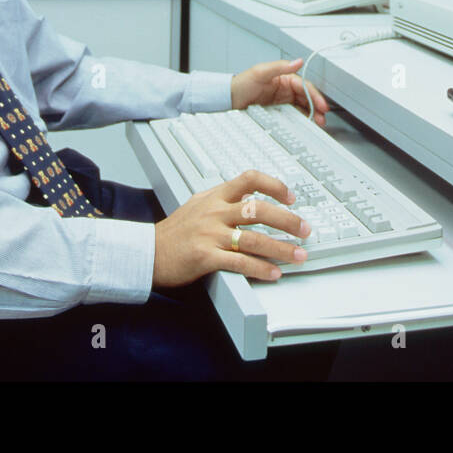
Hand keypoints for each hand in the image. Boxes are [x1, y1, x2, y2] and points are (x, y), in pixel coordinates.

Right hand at [153, 171, 310, 287]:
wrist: (148, 253)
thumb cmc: (174, 232)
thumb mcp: (198, 204)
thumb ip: (224, 200)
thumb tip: (252, 196)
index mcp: (215, 196)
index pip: (249, 179)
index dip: (274, 185)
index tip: (291, 197)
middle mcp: (214, 212)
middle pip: (259, 209)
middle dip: (288, 220)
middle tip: (304, 229)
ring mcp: (210, 234)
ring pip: (254, 238)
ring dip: (281, 248)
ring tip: (297, 255)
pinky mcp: (205, 257)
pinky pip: (240, 262)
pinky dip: (260, 269)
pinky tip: (273, 273)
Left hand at [231, 57, 328, 126]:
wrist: (228, 100)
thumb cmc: (241, 84)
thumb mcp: (260, 72)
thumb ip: (279, 67)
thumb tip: (297, 61)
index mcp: (284, 78)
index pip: (304, 86)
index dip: (314, 95)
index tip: (321, 105)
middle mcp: (285, 89)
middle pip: (306, 98)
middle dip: (316, 107)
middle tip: (322, 118)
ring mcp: (282, 101)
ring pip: (302, 107)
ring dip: (312, 114)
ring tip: (317, 123)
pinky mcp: (278, 112)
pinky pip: (294, 115)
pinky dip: (302, 120)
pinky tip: (306, 125)